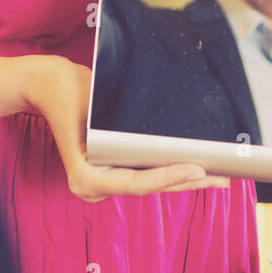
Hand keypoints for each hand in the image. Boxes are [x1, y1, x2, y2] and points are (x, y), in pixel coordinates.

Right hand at [26, 56, 229, 203]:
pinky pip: (145, 174)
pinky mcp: (112, 170)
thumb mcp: (90, 103)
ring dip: (184, 180)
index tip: (197, 169)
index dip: (169, 177)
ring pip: (151, 184)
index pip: (136, 183)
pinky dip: (169, 170)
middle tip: (223, 176)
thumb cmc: (65, 91)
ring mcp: (103, 181)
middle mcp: (93, 188)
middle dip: (187, 182)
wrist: (48, 84)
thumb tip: (160, 130)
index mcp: (85, 179)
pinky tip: (195, 168)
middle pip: (149, 188)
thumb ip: (117, 125)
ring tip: (219, 176)